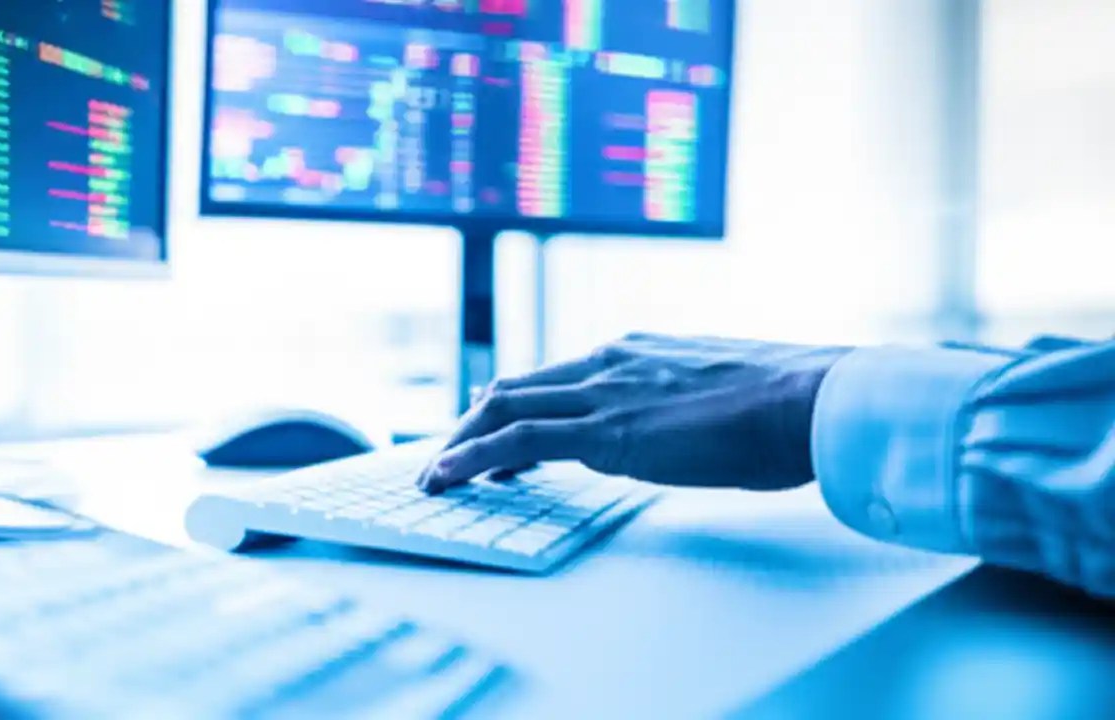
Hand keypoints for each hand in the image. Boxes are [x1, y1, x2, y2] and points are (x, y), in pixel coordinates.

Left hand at [418, 335, 850, 493]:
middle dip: (474, 423)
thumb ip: (688, 403)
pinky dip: (471, 457)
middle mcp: (610, 362)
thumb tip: (690, 425)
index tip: (492, 426)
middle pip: (517, 387)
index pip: (557, 376)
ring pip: (504, 407)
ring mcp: (604, 392)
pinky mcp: (606, 430)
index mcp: (638, 351)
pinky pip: (517, 440)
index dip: (516, 403)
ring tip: (435, 475)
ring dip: (460, 442)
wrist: (812, 399)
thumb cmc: (788, 404)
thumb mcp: (724, 395)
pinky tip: (445, 479)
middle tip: (450, 454)